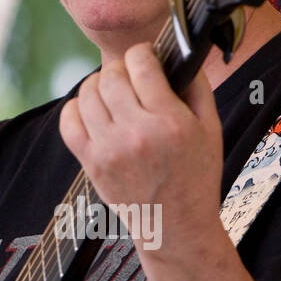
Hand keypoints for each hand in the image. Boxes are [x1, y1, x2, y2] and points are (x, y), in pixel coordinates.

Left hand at [58, 42, 223, 256]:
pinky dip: (76, 108)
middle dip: (121, 69)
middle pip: (111, 75)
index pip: (141, 63)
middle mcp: (135, 134)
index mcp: (170, 122)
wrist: (175, 227)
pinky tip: (93, 112)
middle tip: (132, 79)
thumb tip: (178, 52)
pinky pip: (68, 120)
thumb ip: (197, 87)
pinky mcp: (91, 163)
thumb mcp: (212, 129)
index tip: (148, 58)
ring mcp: (108, 150)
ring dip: (99, 86)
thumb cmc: (197, 177)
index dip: (144, 53)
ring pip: (87, 93)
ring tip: (113, 95)